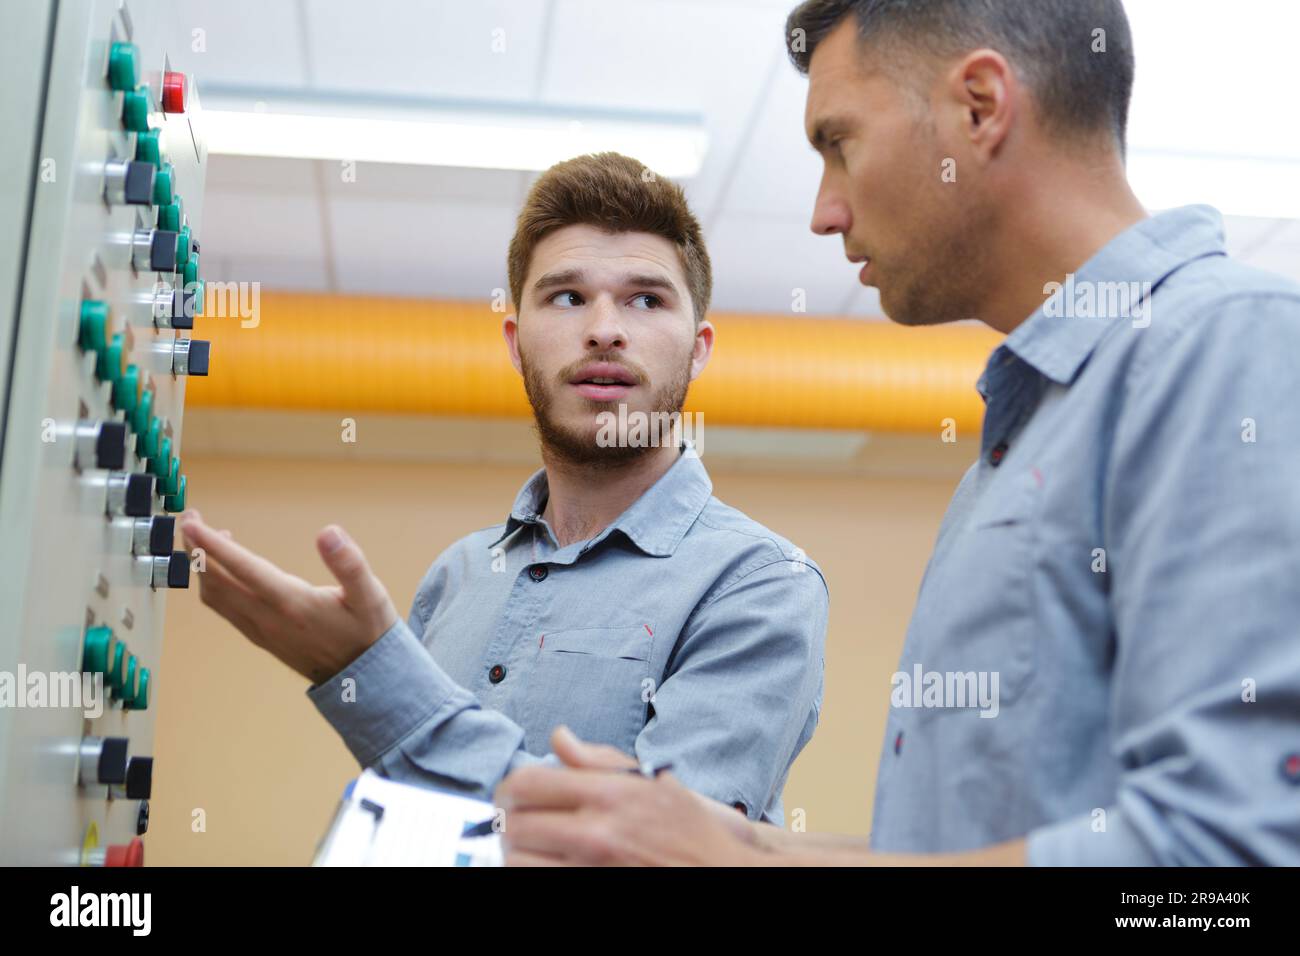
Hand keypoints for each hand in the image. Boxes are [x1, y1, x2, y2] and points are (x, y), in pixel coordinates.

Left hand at [178, 509, 397, 684]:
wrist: (363, 679)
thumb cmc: (369, 631)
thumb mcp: (371, 595)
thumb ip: (350, 564)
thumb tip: (328, 532)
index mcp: (292, 603)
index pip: (242, 568)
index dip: (212, 545)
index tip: (191, 521)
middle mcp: (269, 619)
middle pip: (216, 581)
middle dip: (196, 548)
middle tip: (189, 518)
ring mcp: (260, 630)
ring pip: (215, 597)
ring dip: (201, 566)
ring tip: (204, 538)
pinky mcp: (260, 636)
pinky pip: (224, 608)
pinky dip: (213, 583)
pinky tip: (225, 568)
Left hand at [495, 728, 763, 865]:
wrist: (718, 872)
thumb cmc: (686, 828)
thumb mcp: (650, 780)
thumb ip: (598, 759)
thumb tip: (559, 736)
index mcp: (609, 794)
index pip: (526, 783)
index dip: (509, 788)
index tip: (514, 795)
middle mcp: (596, 832)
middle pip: (514, 823)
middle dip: (508, 821)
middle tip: (517, 822)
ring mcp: (591, 869)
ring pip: (517, 860)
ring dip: (516, 852)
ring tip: (529, 847)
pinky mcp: (588, 892)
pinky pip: (536, 883)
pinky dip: (533, 872)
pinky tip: (545, 864)